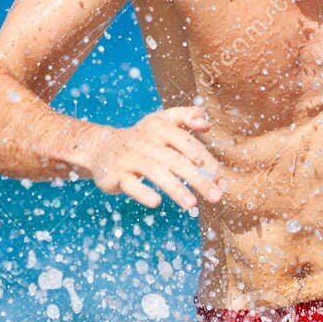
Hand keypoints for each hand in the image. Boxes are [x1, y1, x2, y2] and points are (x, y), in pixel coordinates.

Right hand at [81, 106, 228, 213]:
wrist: (101, 146)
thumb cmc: (142, 138)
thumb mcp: (162, 121)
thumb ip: (186, 117)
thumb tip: (207, 123)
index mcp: (159, 126)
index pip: (187, 143)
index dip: (206, 161)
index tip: (221, 180)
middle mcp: (144, 140)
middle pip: (175, 159)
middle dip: (197, 178)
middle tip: (215, 196)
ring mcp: (128, 158)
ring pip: (155, 172)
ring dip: (175, 188)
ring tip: (192, 204)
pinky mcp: (114, 174)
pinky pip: (129, 184)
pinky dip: (142, 192)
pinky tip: (156, 202)